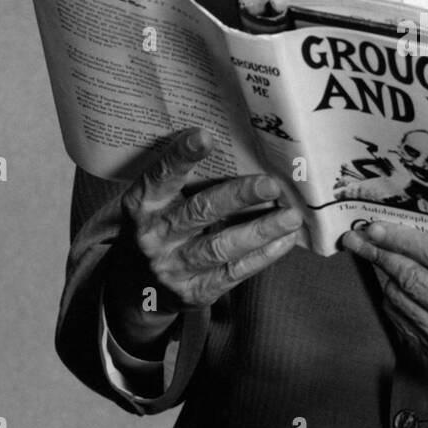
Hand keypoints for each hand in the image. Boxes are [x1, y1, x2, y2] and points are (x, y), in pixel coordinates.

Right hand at [107, 127, 303, 354]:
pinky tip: (285, 240)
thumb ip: (184, 184)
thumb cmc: (158, 228)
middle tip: (271, 184)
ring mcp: (172, 268)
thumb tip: (242, 155)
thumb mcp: (156, 205)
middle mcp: (153, 237)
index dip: (180, 157)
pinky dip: (263, 255)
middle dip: (238, 196)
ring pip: (221, 246)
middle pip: (199, 211)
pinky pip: (233, 272)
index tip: (204, 136)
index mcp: (141, 206)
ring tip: (291, 216)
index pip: (160, 177)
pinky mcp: (193, 292)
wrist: (136, 289)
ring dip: (261, 230)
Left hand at [340, 222, 427, 408]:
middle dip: (380, 253)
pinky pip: (404, 323)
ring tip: (371, 255)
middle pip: (411, 278)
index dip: (403, 239)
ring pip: (400, 301)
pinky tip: (388, 285)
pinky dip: (392, 300)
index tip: (379, 227)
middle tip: (358, 237)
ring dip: (381, 275)